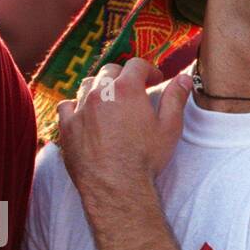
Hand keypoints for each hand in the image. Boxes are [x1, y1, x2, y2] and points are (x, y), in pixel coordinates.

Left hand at [57, 57, 192, 199]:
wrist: (115, 184)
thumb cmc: (145, 157)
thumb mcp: (169, 127)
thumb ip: (175, 99)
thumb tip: (183, 78)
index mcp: (126, 89)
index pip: (136, 65)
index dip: (148, 70)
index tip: (154, 80)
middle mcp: (99, 93)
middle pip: (109, 71)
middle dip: (123, 76)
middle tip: (133, 90)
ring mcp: (80, 108)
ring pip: (87, 84)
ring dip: (99, 87)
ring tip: (110, 100)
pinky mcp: (66, 125)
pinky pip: (67, 105)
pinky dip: (76, 105)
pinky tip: (85, 113)